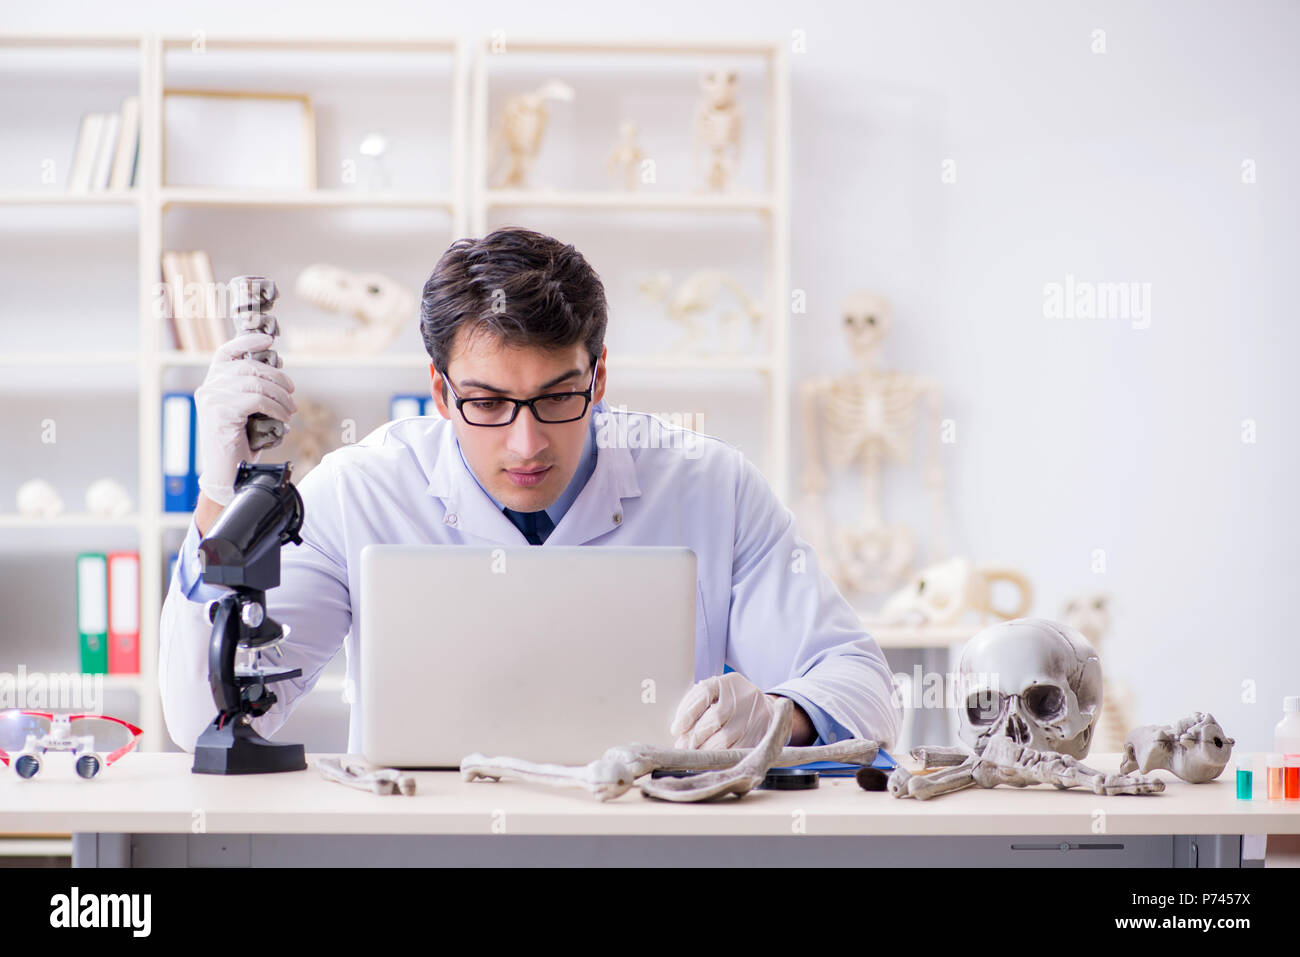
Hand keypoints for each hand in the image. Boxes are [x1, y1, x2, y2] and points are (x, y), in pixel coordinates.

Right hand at [194, 331, 296, 505]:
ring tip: (291, 409)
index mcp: (211, 385)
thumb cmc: (240, 444)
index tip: (268, 340)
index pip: (225, 353)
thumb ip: (251, 391)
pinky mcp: (221, 413)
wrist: (228, 474)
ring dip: (281, 396)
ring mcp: (212, 400)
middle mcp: (208, 389)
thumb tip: (278, 374)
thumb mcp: (245, 412)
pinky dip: (277, 407)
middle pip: (249, 368)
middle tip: (293, 392)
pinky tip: (284, 418)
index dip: (247, 342)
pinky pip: (257, 400)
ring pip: (256, 384)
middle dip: (277, 378)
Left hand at [670, 672, 780, 749]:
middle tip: (682, 747)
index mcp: (729, 682)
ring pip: (725, 738)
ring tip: (694, 754)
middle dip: (694, 737)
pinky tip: (712, 759)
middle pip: (714, 718)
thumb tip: (678, 732)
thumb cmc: (730, 704)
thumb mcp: (715, 696)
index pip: (704, 693)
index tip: (675, 730)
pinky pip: (737, 750)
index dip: (686, 714)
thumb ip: (696, 706)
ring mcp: (756, 715)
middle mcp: (745, 696)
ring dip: (705, 750)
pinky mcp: (762, 734)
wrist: (764, 710)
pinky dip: (721, 757)